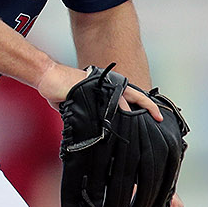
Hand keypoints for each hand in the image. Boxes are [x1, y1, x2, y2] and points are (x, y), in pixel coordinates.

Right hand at [37, 62, 161, 119]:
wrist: (47, 77)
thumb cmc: (59, 90)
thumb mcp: (76, 104)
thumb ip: (87, 113)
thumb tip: (91, 128)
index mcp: (105, 88)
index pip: (126, 97)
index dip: (139, 106)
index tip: (150, 117)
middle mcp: (106, 85)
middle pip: (134, 94)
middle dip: (148, 105)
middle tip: (160, 117)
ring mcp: (102, 85)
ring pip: (126, 97)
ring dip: (138, 108)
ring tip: (149, 120)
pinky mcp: (95, 87)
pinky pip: (112, 99)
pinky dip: (120, 108)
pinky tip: (128, 115)